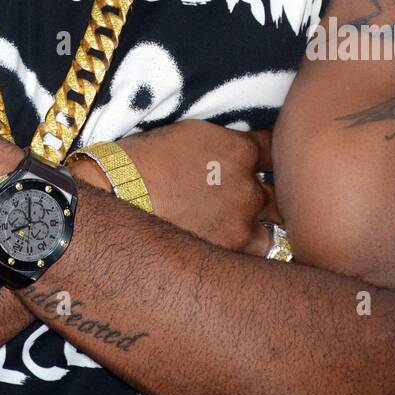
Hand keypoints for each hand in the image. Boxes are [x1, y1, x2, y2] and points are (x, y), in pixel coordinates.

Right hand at [75, 121, 281, 255]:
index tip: (264, 163)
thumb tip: (228, 153)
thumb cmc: (141, 161)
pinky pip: (251, 259)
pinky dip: (239, 257)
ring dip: (256, 231)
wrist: (115, 195)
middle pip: (279, 192)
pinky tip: (221, 255)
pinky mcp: (229, 254)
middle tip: (246, 204)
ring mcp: (243, 223)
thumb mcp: (187, 135)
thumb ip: (221, 145)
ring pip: (270, 231)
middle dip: (265, 197)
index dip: (269, 157)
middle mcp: (249, 186)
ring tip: (232, 236)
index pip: (273, 149)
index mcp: (239, 149)